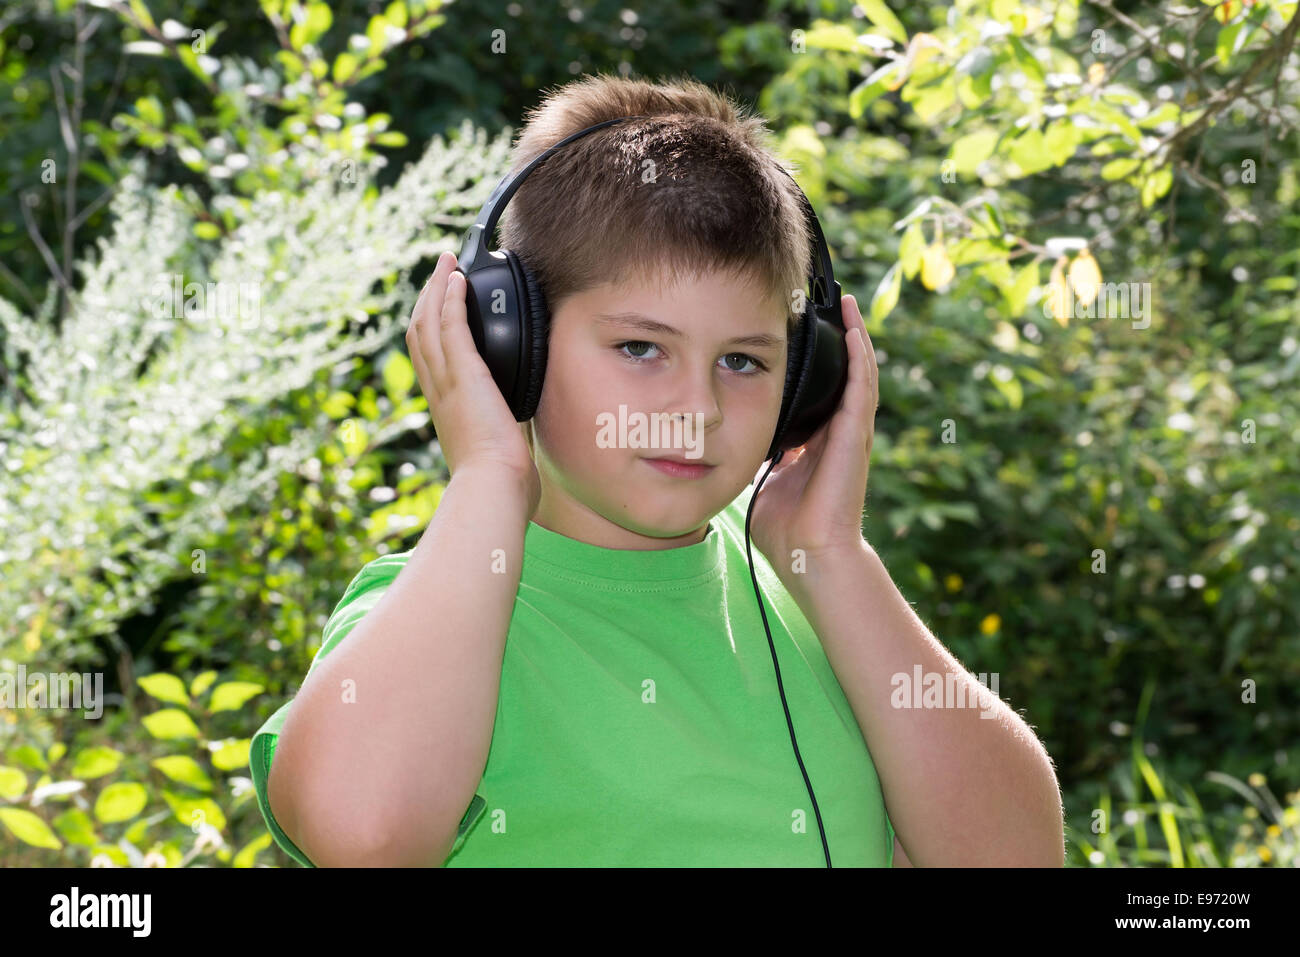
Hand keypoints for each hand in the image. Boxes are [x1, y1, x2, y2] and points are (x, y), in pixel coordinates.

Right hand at [406, 250, 540, 512]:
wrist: (493, 490)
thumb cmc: (501, 484)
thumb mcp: (503, 450)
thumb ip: (509, 433)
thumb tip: (527, 431)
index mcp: (446, 409)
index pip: (430, 359)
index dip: (431, 329)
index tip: (440, 308)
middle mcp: (440, 392)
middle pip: (421, 332)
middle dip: (429, 297)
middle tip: (440, 271)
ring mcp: (448, 383)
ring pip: (430, 323)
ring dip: (438, 288)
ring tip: (447, 262)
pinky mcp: (464, 377)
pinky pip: (450, 328)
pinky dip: (450, 300)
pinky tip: (457, 280)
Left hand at [748, 292, 878, 576]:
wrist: (810, 557)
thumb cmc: (786, 529)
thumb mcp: (761, 481)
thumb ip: (755, 459)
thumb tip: (731, 440)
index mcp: (817, 442)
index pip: (820, 391)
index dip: (816, 362)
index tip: (801, 331)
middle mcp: (838, 433)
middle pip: (843, 374)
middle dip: (838, 339)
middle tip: (830, 302)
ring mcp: (850, 434)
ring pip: (859, 374)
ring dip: (855, 338)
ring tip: (848, 304)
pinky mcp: (855, 438)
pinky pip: (861, 388)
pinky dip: (859, 357)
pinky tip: (854, 330)